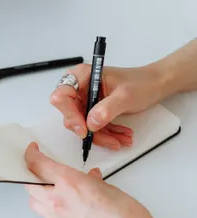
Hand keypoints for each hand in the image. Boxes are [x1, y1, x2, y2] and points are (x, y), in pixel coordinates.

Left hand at [24, 142, 181, 217]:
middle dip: (31, 176)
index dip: (31, 156)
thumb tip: (90, 178)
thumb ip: (92, 182)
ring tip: (52, 191)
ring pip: (35, 203)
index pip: (38, 165)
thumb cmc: (126, 216)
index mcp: (69, 183)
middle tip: (39, 171)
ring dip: (38, 195)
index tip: (32, 151)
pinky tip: (69, 211)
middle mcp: (57, 201)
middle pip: (29, 185)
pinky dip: (54, 211)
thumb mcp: (109, 188)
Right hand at [50, 63, 169, 149]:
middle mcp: (80, 88)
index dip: (70, 114)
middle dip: (89, 129)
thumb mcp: (126, 95)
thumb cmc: (143, 82)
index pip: (62, 96)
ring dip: (101, 136)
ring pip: (83, 125)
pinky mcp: (93, 110)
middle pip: (71, 115)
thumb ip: (107, 108)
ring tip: (121, 139)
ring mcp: (86, 100)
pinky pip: (93, 127)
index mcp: (83, 76)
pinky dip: (106, 134)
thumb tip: (90, 122)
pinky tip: (120, 136)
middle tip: (104, 137)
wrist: (157, 84)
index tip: (84, 128)